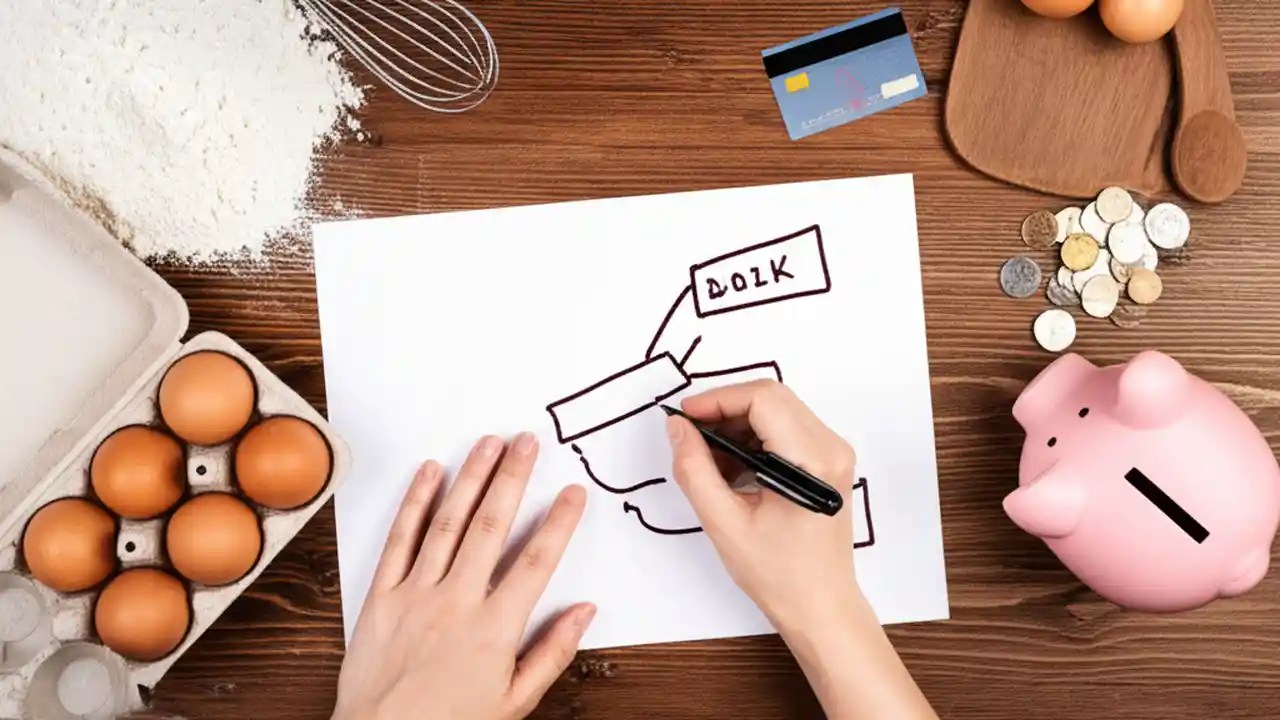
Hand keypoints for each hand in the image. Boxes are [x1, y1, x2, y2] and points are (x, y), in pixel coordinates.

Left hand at [332, 433, 593, 719]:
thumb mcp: (514, 702)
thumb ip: (551, 653)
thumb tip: (584, 612)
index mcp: (494, 629)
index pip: (535, 562)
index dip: (558, 523)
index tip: (573, 492)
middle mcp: (456, 602)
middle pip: (492, 526)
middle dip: (513, 478)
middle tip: (527, 441)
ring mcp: (416, 594)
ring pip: (448, 522)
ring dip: (470, 478)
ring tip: (488, 443)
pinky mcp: (381, 596)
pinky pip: (400, 539)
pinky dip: (415, 502)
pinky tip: (429, 473)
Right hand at [666, 381, 937, 719]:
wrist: (821, 605)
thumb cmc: (779, 574)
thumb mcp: (725, 523)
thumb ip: (695, 470)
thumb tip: (678, 428)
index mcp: (812, 461)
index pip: (763, 400)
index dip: (717, 399)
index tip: (684, 416)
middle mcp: (831, 448)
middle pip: (771, 397)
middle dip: (725, 408)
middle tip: (690, 432)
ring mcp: (833, 454)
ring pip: (778, 409)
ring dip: (738, 422)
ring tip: (707, 455)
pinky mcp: (827, 462)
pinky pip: (786, 428)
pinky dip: (753, 436)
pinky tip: (730, 465)